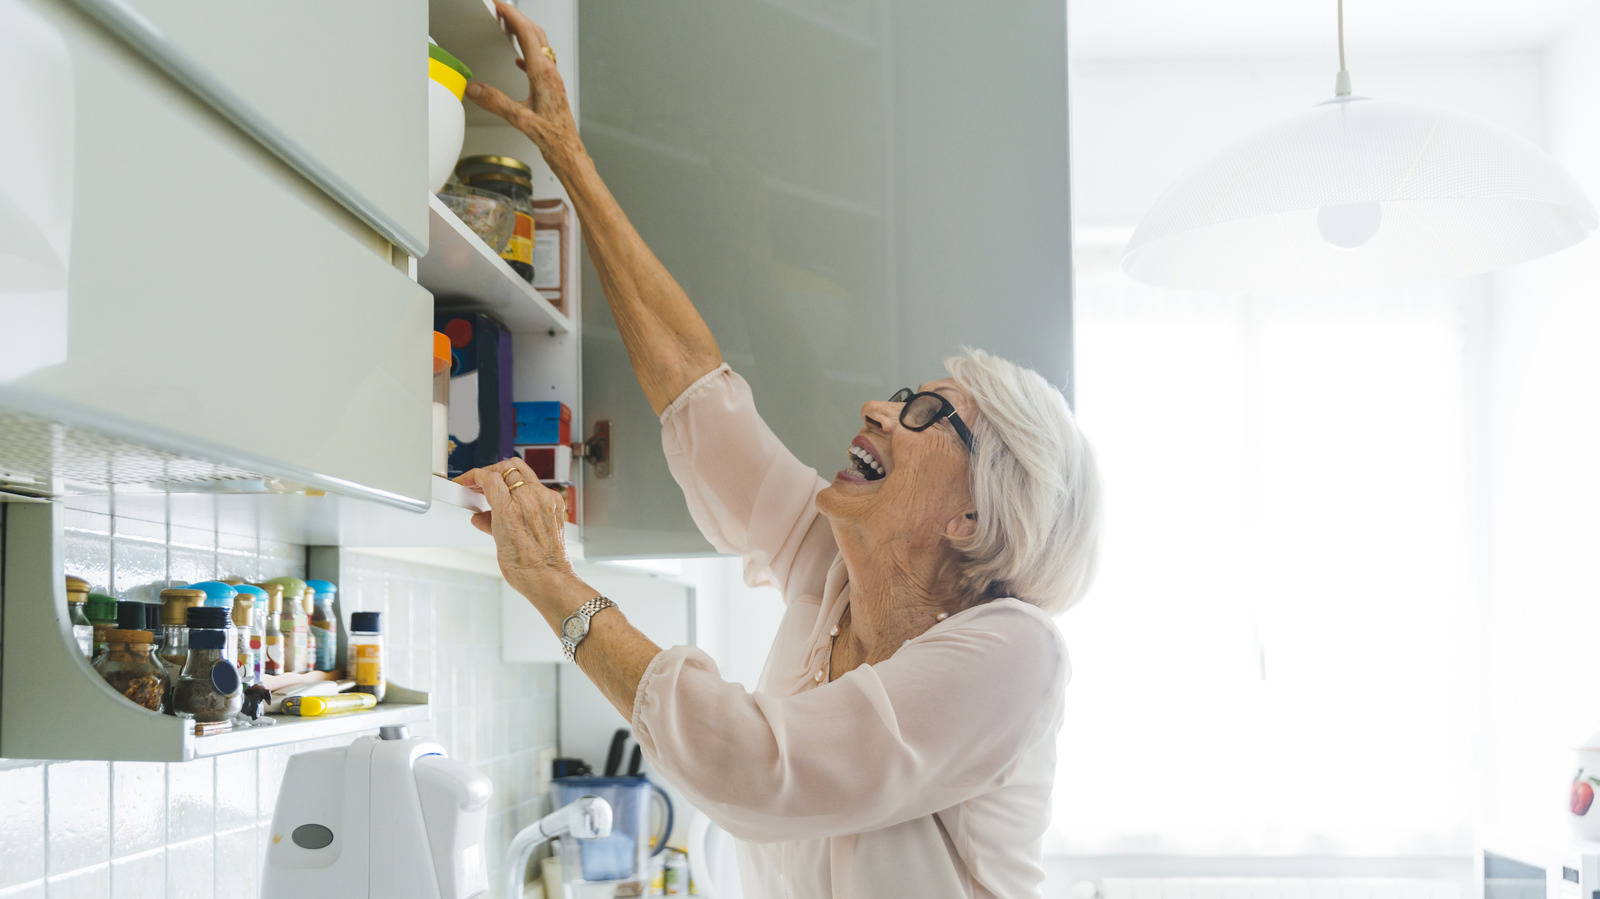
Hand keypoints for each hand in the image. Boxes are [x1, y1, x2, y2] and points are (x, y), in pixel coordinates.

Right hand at [455, 458, 573, 593]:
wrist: (549, 579)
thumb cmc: (525, 568)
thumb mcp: (498, 542)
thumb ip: (488, 523)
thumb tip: (480, 517)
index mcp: (511, 510)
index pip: (490, 477)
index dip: (475, 476)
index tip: (468, 481)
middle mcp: (531, 501)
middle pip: (508, 468)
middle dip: (491, 472)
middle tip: (481, 483)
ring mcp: (546, 501)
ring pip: (524, 473)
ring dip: (507, 479)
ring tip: (496, 493)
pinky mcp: (556, 505)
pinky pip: (537, 486)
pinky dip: (523, 490)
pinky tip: (516, 502)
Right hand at [466, 1, 581, 166]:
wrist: (568, 152)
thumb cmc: (553, 138)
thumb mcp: (519, 119)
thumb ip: (495, 101)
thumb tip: (474, 88)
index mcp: (543, 74)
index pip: (528, 34)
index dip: (513, 15)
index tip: (500, 5)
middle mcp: (551, 73)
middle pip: (536, 34)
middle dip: (518, 17)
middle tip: (501, 9)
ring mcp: (553, 79)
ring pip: (540, 46)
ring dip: (524, 32)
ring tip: (508, 26)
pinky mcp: (552, 88)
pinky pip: (539, 62)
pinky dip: (527, 53)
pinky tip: (519, 60)